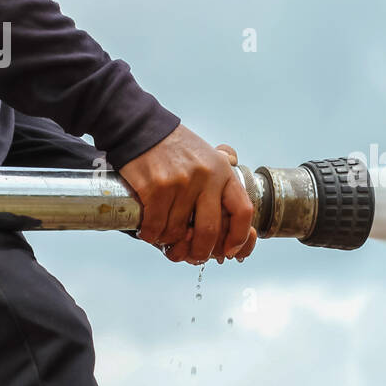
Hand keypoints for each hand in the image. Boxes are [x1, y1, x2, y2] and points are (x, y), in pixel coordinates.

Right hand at [118, 125, 256, 263]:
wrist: (142, 128)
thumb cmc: (175, 147)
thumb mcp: (208, 154)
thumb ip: (222, 176)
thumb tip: (234, 196)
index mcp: (223, 172)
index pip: (243, 211)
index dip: (239, 237)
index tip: (231, 250)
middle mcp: (206, 177)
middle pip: (210, 230)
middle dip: (201, 251)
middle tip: (194, 256)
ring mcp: (181, 183)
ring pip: (178, 231)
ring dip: (169, 240)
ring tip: (164, 235)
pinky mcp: (156, 188)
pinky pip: (155, 226)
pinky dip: (151, 234)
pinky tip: (148, 230)